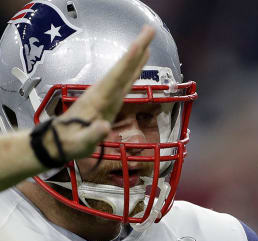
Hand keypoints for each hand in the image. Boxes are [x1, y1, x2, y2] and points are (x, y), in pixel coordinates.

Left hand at [43, 26, 153, 160]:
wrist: (58, 141)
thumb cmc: (71, 144)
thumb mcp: (81, 144)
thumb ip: (93, 134)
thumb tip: (104, 126)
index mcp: (100, 101)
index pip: (117, 77)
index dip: (129, 62)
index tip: (139, 45)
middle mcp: (104, 93)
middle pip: (123, 68)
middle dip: (137, 49)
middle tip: (150, 30)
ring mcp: (106, 95)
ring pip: (125, 71)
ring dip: (136, 56)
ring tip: (148, 41)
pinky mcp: (108, 99)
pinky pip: (124, 80)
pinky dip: (133, 69)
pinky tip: (139, 63)